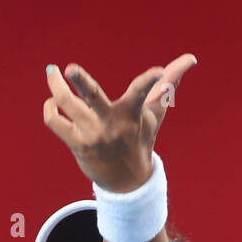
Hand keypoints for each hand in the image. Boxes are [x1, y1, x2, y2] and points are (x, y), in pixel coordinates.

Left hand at [43, 54, 197, 191]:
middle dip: (81, 82)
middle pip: (94, 97)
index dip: (151, 81)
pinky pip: (55, 121)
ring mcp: (92, 134)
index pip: (144, 92)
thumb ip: (169, 83)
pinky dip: (50, 108)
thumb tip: (191, 58)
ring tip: (51, 72)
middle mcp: (111, 123)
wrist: (127, 183)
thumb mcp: (156, 113)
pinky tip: (52, 102)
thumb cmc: (141, 140)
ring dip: (55, 86)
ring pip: (67, 104)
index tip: (159, 72)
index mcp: (132, 113)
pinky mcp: (77, 143)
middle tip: (69, 68)